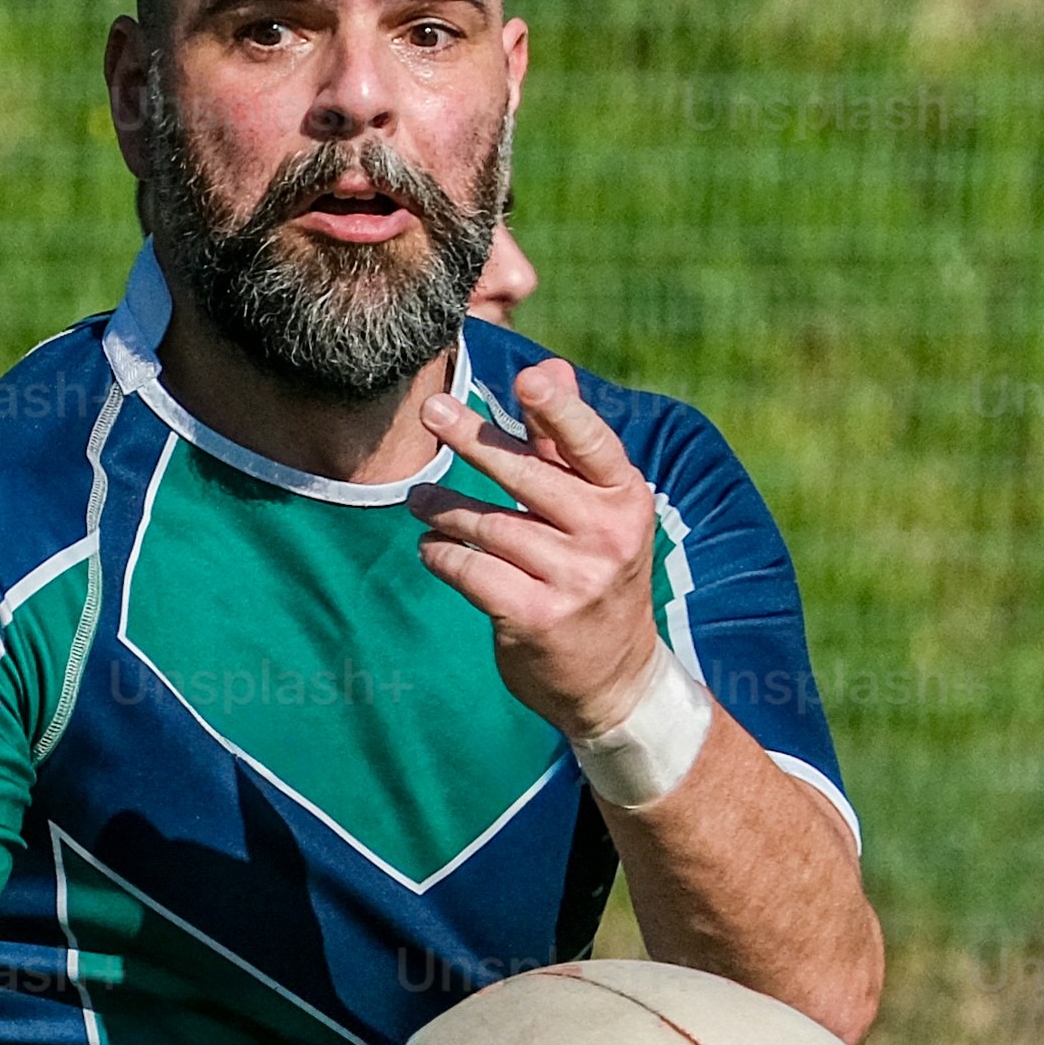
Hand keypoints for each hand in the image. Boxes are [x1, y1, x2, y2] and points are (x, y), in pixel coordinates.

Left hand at [408, 358, 663, 738]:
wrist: (614, 677)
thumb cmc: (596, 572)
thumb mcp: (597, 508)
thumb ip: (564, 442)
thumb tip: (547, 366)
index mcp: (626, 499)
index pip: (590, 445)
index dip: (560, 410)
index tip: (527, 379)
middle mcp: (606, 537)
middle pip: (526, 477)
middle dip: (474, 440)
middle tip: (432, 410)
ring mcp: (573, 580)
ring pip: (489, 526)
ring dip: (443, 508)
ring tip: (418, 499)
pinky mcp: (536, 618)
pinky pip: (472, 572)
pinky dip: (442, 555)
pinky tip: (432, 548)